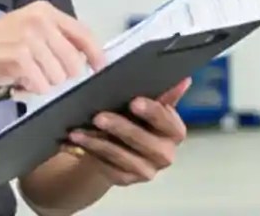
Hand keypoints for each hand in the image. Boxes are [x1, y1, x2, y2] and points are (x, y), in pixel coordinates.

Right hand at [0, 1, 106, 94]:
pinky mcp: (19, 60)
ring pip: (60, 78)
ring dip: (43, 83)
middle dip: (61, 75)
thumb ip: (53, 38)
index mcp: (44, 11)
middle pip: (74, 62)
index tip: (100, 67)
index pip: (84, 33)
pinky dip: (30, 90)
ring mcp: (29, 40)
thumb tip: (85, 58)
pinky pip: (42, 87)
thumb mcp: (24, 30)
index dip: (95, 54)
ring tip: (22, 75)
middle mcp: (39, 21)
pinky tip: (15, 81)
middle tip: (37, 73)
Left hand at [63, 78, 190, 185]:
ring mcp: (146, 171)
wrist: (122, 147)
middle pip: (143, 142)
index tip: (134, 102)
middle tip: (98, 116)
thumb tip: (184, 79)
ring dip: (97, 142)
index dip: (152, 112)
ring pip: (120, 156)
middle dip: (120, 128)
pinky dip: (89, 152)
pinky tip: (75, 142)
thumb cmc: (138, 119)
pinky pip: (106, 166)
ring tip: (78, 131)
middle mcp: (165, 154)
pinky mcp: (126, 179)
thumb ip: (163, 94)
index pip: (167, 121)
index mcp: (174, 132)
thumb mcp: (148, 104)